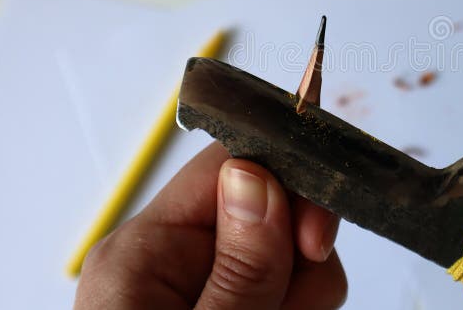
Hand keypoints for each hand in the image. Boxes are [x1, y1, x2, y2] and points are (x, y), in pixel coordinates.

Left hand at [75, 142, 346, 308]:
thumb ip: (238, 265)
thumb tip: (256, 173)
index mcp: (144, 251)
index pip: (226, 166)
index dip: (285, 183)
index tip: (318, 238)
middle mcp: (173, 259)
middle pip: (272, 207)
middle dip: (301, 251)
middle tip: (296, 303)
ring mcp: (208, 285)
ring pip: (292, 252)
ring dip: (306, 287)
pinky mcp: (235, 304)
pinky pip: (292, 285)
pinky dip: (302, 301)